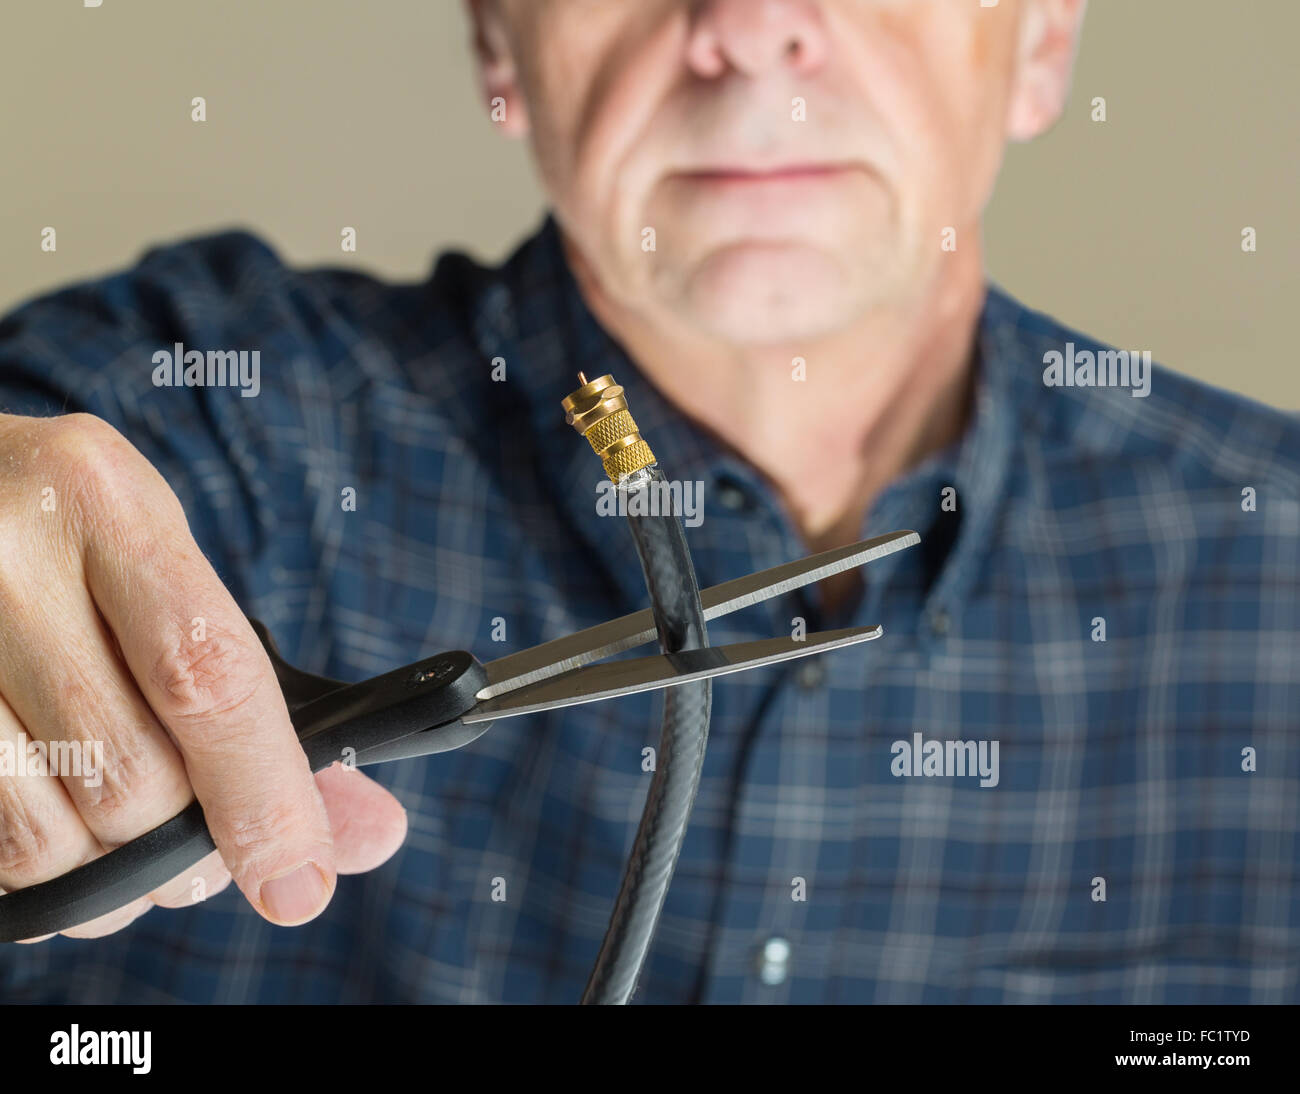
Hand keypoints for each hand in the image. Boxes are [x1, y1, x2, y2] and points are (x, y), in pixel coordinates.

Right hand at [0, 413, 407, 939]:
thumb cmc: (65, 539)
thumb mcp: (166, 570)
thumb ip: (264, 700)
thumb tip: (370, 835)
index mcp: (107, 501)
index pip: (207, 677)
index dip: (264, 796)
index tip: (299, 880)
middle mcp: (5, 558)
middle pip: (131, 777)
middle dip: (181, 847)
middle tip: (194, 850)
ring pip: (43, 835)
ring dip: (101, 880)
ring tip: (116, 841)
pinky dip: (31, 870)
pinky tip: (52, 826)